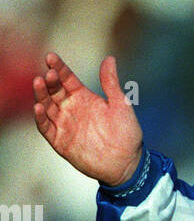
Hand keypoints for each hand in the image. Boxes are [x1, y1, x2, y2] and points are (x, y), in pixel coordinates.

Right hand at [32, 52, 142, 186]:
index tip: (50, 56)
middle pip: (54, 90)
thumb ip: (111, 83)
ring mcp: (64, 125)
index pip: (66, 78)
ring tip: (39, 82)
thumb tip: (109, 58)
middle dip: (49, 81)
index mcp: (83, 97)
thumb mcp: (121, 105)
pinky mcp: (60, 141)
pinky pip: (46, 128)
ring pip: (46, 106)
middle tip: (49, 73)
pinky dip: (40, 118)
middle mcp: (71, 109)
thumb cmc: (126, 134)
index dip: (58, 67)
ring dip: (41, 95)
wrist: (126, 164)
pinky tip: (39, 107)